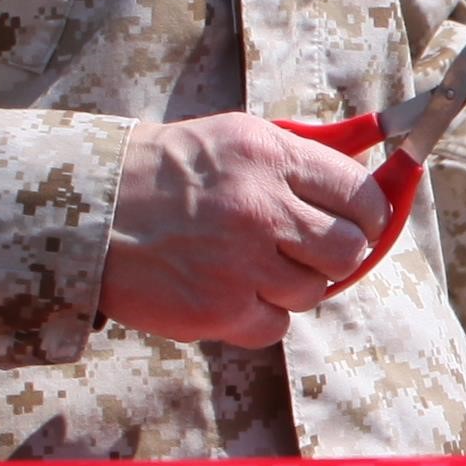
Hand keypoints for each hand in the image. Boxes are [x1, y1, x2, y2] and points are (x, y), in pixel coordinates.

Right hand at [97, 114, 393, 345]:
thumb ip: (304, 153)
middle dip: (338, 256)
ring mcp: (240, 263)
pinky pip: (275, 326)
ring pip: (313, 292)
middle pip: (349, 250)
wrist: (89, 209)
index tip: (361, 223)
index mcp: (270, 157)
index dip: (371, 215)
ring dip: (291, 286)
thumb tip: (376, 149)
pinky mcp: (218, 309)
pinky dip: (258, 317)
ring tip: (249, 266)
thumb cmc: (168, 172)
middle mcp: (261, 208)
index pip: (360, 194)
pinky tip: (227, 291)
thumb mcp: (236, 138)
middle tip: (308, 251)